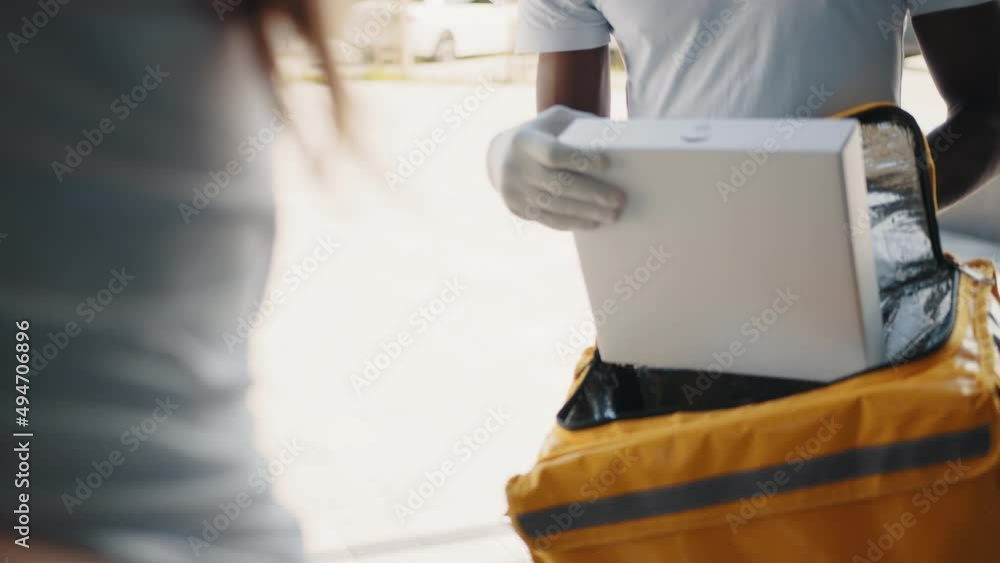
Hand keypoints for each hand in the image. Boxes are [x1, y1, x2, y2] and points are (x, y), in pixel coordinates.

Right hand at [487, 105, 625, 229]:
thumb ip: (582, 128)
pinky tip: (593, 222)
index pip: (554, 153)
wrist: (500, 155)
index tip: (607, 163)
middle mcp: (515, 166)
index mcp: (525, 140)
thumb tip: (618, 142)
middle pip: (558, 184)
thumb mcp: (557, 121)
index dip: (579, 159)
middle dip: (591, 193)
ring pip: (555, 206)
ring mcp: (513, 191)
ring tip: (613, 215)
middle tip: (619, 199)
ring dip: (586, 212)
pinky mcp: (516, 208)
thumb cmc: (543, 134)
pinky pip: (548, 219)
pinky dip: (573, 222)